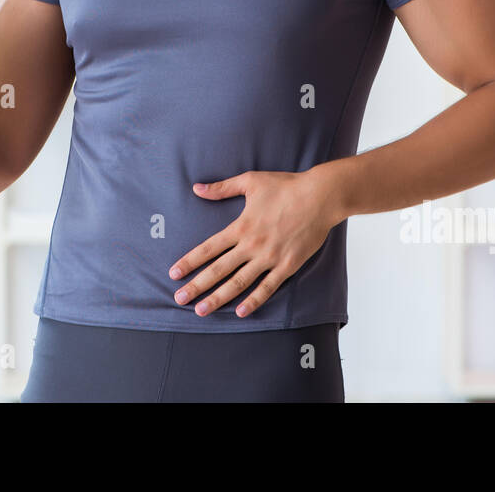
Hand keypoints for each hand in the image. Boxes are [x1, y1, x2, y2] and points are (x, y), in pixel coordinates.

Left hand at [168, 168, 342, 318]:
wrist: (320, 197)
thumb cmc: (285, 186)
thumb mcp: (250, 181)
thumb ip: (222, 188)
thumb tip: (197, 188)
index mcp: (240, 226)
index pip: (208, 248)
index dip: (189, 261)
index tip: (174, 273)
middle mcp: (251, 245)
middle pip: (218, 270)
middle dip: (197, 285)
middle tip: (179, 299)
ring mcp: (270, 257)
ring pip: (239, 282)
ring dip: (218, 297)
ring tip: (201, 310)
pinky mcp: (288, 265)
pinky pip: (268, 287)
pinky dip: (254, 301)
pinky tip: (240, 312)